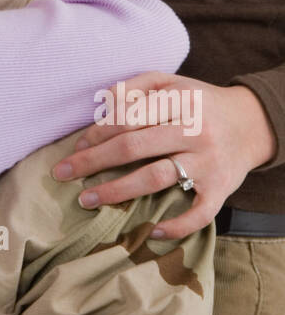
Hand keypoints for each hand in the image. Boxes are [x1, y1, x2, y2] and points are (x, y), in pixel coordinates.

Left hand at [50, 74, 277, 239]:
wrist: (251, 123)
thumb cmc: (198, 102)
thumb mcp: (169, 81)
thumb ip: (133, 87)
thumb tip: (100, 106)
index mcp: (180, 101)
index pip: (128, 118)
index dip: (96, 133)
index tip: (76, 146)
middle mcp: (195, 131)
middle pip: (133, 148)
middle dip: (93, 162)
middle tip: (63, 173)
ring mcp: (208, 163)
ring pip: (155, 178)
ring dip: (117, 192)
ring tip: (87, 200)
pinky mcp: (221, 189)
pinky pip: (198, 214)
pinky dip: (175, 226)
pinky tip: (150, 232)